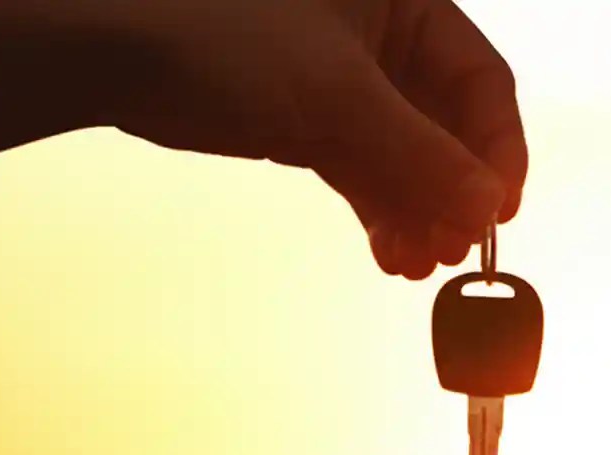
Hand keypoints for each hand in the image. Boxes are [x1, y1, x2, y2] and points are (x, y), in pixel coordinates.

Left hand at [106, 0, 525, 279]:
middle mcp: (382, 34)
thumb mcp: (338, 99)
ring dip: (416, 212)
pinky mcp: (310, 114)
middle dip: (451, 193)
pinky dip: (379, 208)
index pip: (480, 79)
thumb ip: (421, 155)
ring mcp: (345, 77)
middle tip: (451, 252)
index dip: (497, 150)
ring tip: (415, 264)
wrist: (113, 51)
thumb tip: (487, 209)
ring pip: (405, 154)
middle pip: (446, 124)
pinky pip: (365, 167)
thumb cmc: (221, 37)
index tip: (498, 214)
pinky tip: (389, 252)